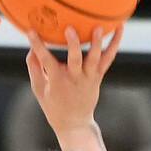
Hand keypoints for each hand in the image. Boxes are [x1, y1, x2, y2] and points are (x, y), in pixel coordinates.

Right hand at [26, 24, 122, 148]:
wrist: (74, 123)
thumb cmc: (53, 105)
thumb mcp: (39, 89)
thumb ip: (34, 68)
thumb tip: (32, 48)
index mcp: (57, 80)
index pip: (46, 60)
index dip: (38, 46)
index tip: (31, 31)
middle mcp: (74, 78)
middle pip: (75, 59)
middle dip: (73, 44)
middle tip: (70, 29)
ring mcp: (89, 77)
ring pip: (95, 58)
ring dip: (97, 42)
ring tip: (98, 26)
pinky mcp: (98, 76)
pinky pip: (108, 58)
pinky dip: (114, 43)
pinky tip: (119, 27)